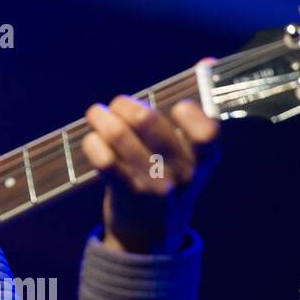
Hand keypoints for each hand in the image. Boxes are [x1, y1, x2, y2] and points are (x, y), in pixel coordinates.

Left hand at [82, 63, 220, 254]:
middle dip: (126, 104)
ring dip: (102, 117)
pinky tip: (91, 139)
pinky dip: (92, 142)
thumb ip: (195, 110)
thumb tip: (208, 62)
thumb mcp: (190, 154)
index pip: (207, 130)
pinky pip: (103, 159)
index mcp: (205, 159)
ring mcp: (155, 186)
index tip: (172, 106)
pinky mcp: (127, 195)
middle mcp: (184, 174)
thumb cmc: (169, 180)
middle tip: (118, 104)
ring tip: (97, 113)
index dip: (186, 111)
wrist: (151, 238)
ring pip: (120, 136)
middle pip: (148, 122)